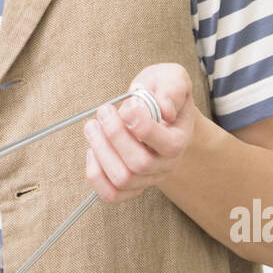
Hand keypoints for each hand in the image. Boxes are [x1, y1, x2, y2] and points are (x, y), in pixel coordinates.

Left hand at [83, 63, 196, 201]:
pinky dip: (95, 174)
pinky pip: (111, 194)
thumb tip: (165, 109)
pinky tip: (92, 150)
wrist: (157, 111)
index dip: (143, 127)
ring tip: (92, 126)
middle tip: (104, 111)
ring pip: (122, 179)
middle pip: (139, 164)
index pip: (168, 145)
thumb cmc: (161, 93)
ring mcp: (147, 178)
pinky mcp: (129, 186)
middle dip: (114, 135)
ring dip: (100, 151)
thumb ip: (171, 88)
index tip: (127, 107)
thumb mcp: (171, 77)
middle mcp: (166, 164)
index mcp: (180, 139)